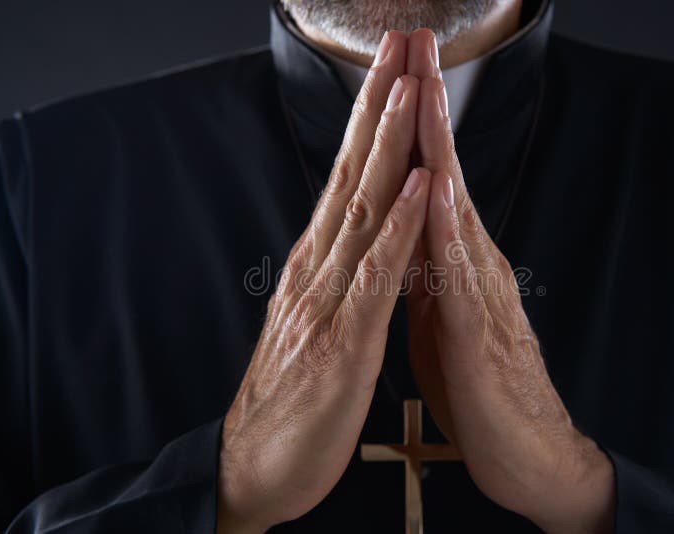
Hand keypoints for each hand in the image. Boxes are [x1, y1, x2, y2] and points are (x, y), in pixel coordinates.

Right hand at [217, 32, 430, 531]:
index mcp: (319, 265)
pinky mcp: (343, 342)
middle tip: (400, 44)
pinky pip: (376, 276)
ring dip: (390, 146)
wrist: (255, 468)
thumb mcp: (317, 320)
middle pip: (353, 173)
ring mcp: (328, 301)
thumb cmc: (294, 396)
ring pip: (362, 209)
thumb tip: (356, 234)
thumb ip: (336, 274)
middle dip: (380, 105)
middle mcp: (318, 269)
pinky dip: (398, 226)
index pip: (349, 177)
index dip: (372, 120)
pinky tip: (418, 186)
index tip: (393, 69)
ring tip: (410, 87)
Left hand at [404, 30, 615, 533]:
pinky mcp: (481, 332)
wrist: (525, 453)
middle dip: (426, 105)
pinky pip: (459, 273)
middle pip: (442, 173)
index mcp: (450, 263)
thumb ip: (422, 272)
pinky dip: (445, 227)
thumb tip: (400, 234)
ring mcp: (480, 293)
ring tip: (427, 85)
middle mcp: (470, 265)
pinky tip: (436, 187)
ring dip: (437, 144)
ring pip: (453, 208)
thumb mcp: (437, 317)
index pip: (425, 179)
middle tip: (414, 42)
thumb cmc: (479, 386)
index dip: (409, 124)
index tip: (393, 69)